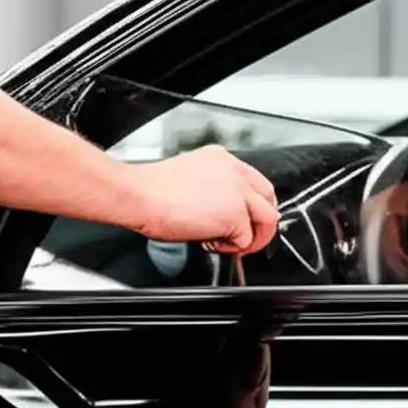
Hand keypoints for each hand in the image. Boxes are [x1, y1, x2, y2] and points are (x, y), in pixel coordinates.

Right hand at [126, 145, 279, 254]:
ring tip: (229, 243)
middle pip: (268, 199)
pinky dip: (232, 247)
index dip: (254, 205)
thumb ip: (213, 188)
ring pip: (267, 219)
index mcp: (223, 159)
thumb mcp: (190, 178)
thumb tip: (220, 211)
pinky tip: (211, 243)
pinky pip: (245, 238)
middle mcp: (234, 171)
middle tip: (246, 237)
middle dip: (261, 223)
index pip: (255, 182)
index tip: (247, 218)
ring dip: (252, 238)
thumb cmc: (151, 190)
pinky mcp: (234, 214)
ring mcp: (237, 192)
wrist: (139, 195)